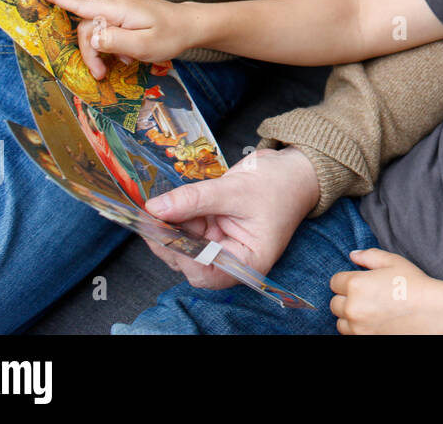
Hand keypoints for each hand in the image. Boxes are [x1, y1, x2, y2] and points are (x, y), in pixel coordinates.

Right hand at [31, 0, 203, 78]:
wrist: (190, 25)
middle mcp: (115, 1)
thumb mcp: (143, 46)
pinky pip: (107, 27)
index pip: (82, 3)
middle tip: (100, 75)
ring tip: (123, 62)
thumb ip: (115, 42)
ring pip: (96, 29)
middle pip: (87, 27)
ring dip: (103, 49)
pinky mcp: (123, 10)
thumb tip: (91, 38)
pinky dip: (112, 42)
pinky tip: (126, 53)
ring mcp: (119, 4)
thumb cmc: (170, 36)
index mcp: (118, 8)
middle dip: (90, 52)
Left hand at [139, 147, 320, 288]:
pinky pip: (186, 227)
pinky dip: (173, 216)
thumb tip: (155, 208)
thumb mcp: (236, 190)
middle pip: (189, 261)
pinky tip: (164, 202)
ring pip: (182, 244)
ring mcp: (220, 243)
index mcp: (248, 262)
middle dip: (168, 239)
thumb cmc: (278, 184)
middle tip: (148, 215)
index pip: (206, 272)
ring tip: (155, 205)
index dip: (182, 256)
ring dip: (166, 226)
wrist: (294, 170)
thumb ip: (196, 199)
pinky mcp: (212, 228)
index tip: (162, 232)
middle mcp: (231, 259)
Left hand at [329, 249, 442, 333]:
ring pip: (340, 321)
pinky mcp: (366, 339)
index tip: (359, 281)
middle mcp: (352, 307)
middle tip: (366, 296)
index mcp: (356, 284)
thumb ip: (369, 256)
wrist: (432, 312)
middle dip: (346, 298)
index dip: (346, 280)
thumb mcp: (393, 262)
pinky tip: (372, 320)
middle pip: (335, 303)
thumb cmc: (414, 284)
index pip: (335, 282)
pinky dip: (357, 328)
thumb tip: (353, 255)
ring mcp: (358, 327)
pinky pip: (350, 334)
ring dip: (349, 316)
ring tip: (369, 310)